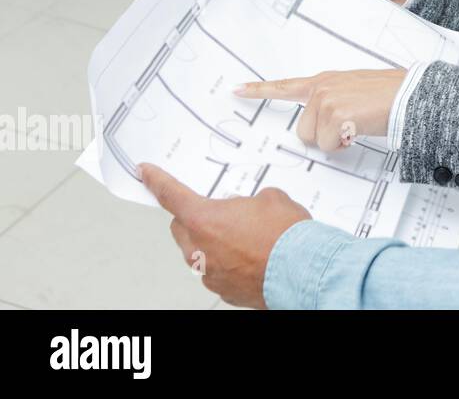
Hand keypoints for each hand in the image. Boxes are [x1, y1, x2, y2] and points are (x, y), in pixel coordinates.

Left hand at [139, 163, 310, 308]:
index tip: (146, 174)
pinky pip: (219, 272)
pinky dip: (231, 264)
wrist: (304, 271)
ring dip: (218, 244)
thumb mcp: (271, 199)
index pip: (171, 195)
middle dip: (200, 219)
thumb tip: (253, 209)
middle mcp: (199, 249)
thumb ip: (250, 201)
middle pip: (184, 228)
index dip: (156, 181)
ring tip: (251, 240)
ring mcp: (210, 274)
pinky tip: (255, 258)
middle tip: (228, 214)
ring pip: (202, 252)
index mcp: (203, 220)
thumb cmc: (286, 238)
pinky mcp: (225, 291)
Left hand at [235, 69, 406, 151]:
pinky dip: (346, 144)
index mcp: (325, 81)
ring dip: (336, 140)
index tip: (236, 89)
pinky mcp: (334, 114)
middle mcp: (321, 88)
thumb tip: (328, 122)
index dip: (258, 89)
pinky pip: (330, 144)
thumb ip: (335, 100)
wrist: (411, 95)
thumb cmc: (391, 95)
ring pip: (315, 139)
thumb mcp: (356, 90)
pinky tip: (360, 128)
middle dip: (324, 136)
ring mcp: (326, 100)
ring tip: (357, 125)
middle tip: (349, 126)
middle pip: (303, 130)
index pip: (286, 85)